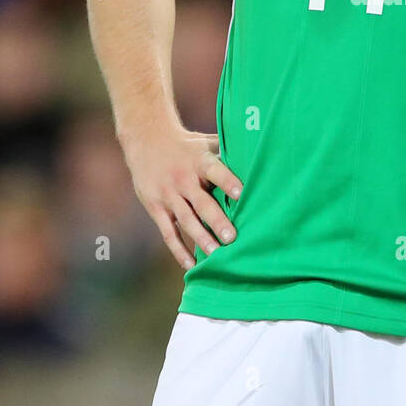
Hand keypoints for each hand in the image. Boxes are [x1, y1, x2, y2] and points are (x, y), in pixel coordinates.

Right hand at [121, 127, 242, 269]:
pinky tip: (191, 265)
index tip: (241, 194)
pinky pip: (168, 232)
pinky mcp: (156, 208)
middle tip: (232, 238)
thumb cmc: (187, 145)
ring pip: (186, 220)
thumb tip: (259, 153)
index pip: (214, 170)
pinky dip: (179, 250)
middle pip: (201, 203)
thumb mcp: (205, 142)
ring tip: (216, 255)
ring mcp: (168, 195)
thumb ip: (227, 150)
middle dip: (216, 221)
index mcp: (199, 160)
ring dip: (201, 238)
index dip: (227, 181)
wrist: (146, 141)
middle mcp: (183, 179)